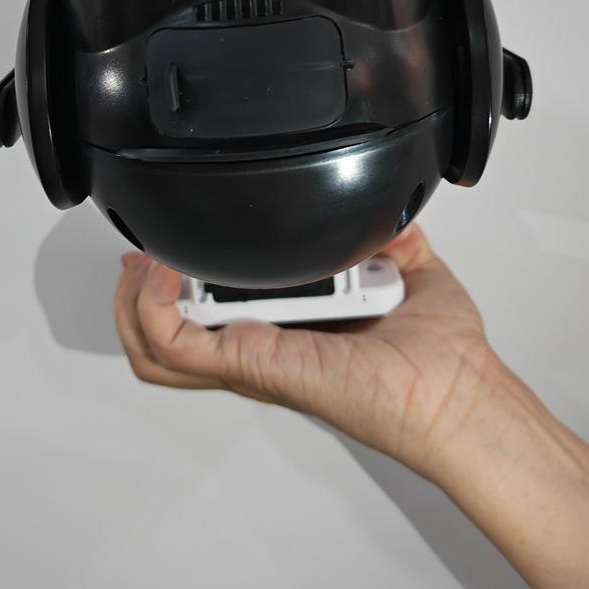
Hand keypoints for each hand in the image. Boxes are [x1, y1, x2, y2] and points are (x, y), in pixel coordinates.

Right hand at [113, 223, 501, 482]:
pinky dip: (153, 306)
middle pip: (157, 344)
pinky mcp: (254, 364)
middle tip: (136, 262)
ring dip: (133, 303)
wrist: (457, 388)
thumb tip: (377, 199)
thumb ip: (384, 233)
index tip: (161, 252)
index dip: (166, 292)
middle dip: (131, 299)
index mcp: (283, 333)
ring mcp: (251, 361)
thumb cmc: (439, 355)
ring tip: (142, 266)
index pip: (201, 325)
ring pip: (153, 349)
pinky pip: (176, 344)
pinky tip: (164, 271)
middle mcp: (260, 351)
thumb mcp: (406, 267)